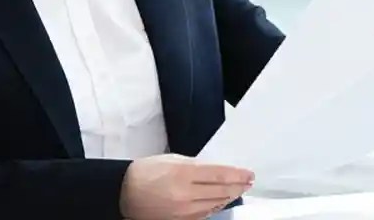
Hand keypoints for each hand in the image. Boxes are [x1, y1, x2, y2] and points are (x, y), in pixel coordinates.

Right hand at [119, 154, 254, 219]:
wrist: (124, 194)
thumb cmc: (146, 171)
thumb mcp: (172, 160)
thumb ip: (195, 165)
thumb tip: (217, 170)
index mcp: (184, 173)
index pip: (220, 174)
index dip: (238, 175)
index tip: (250, 173)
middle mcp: (186, 194)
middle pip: (221, 191)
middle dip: (238, 186)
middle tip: (249, 181)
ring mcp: (184, 211)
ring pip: (216, 204)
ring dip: (230, 197)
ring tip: (239, 190)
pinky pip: (205, 214)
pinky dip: (216, 207)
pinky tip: (222, 201)